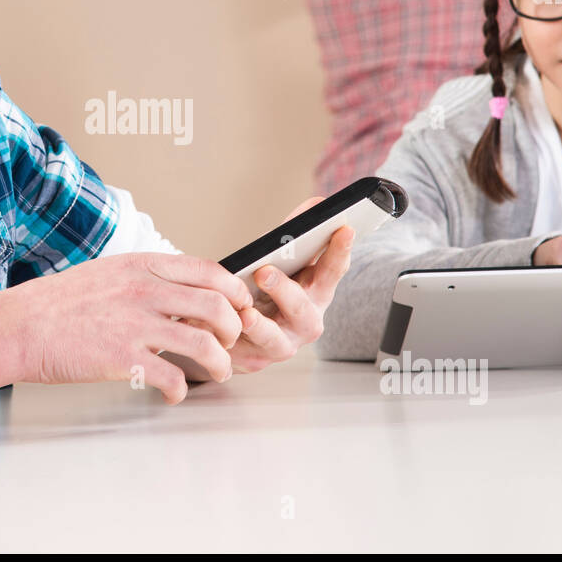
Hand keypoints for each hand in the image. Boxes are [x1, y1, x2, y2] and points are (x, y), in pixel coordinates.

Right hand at [10, 251, 252, 403]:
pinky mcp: (124, 359)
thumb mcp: (109, 273)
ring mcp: (136, 325)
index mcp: (143, 266)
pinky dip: (182, 391)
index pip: (209, 270)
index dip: (234, 291)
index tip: (238, 307)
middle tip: (229, 342)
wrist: (20, 326)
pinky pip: (174, 378)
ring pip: (205, 343)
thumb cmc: (58, 303)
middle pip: (217, 305)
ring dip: (220, 363)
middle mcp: (145, 291)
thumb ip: (146, 279)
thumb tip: (180, 292)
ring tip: (217, 372)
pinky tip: (173, 394)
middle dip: (234, 328)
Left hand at [223, 196, 355, 373]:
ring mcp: (283, 343)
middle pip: (304, 309)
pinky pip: (244, 353)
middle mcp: (306, 320)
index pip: (333, 270)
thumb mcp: (282, 257)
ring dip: (260, 326)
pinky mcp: (256, 360)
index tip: (343, 229)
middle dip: (285, 291)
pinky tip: (219, 329)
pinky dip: (231, 342)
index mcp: (317, 291)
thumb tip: (317, 202)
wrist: (245, 329)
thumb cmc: (268, 288)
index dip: (340, 251)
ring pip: (275, 340)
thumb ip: (297, 230)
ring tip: (244, 314)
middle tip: (264, 272)